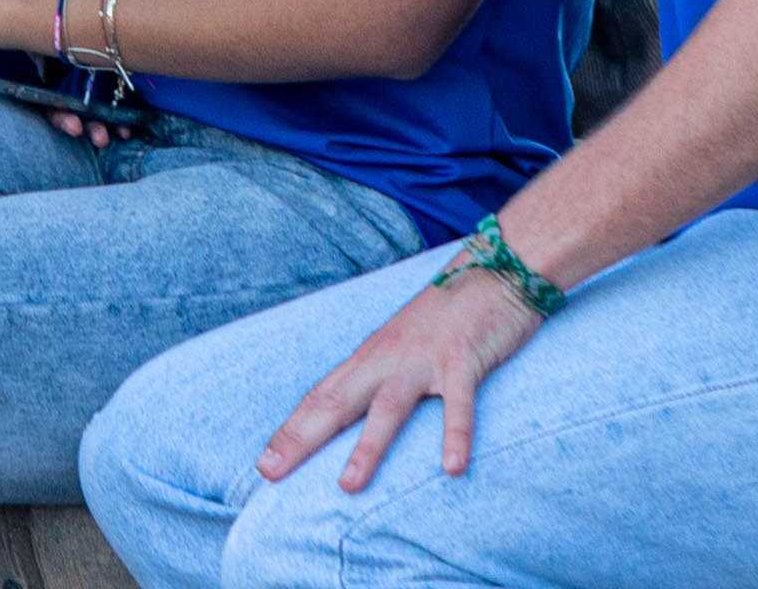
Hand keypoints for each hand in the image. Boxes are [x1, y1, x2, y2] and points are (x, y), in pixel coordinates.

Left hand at [255, 264, 545, 489]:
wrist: (492, 271)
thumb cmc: (446, 315)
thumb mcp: (402, 342)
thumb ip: (380, 374)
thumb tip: (356, 410)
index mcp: (371, 356)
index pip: (322, 396)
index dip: (293, 429)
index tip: (265, 463)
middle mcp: (388, 358)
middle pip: (338, 402)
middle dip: (302, 437)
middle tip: (271, 471)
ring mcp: (424, 359)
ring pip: (388, 406)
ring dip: (368, 447)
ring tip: (348, 486)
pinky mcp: (463, 360)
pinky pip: (458, 403)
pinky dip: (455, 434)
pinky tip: (453, 466)